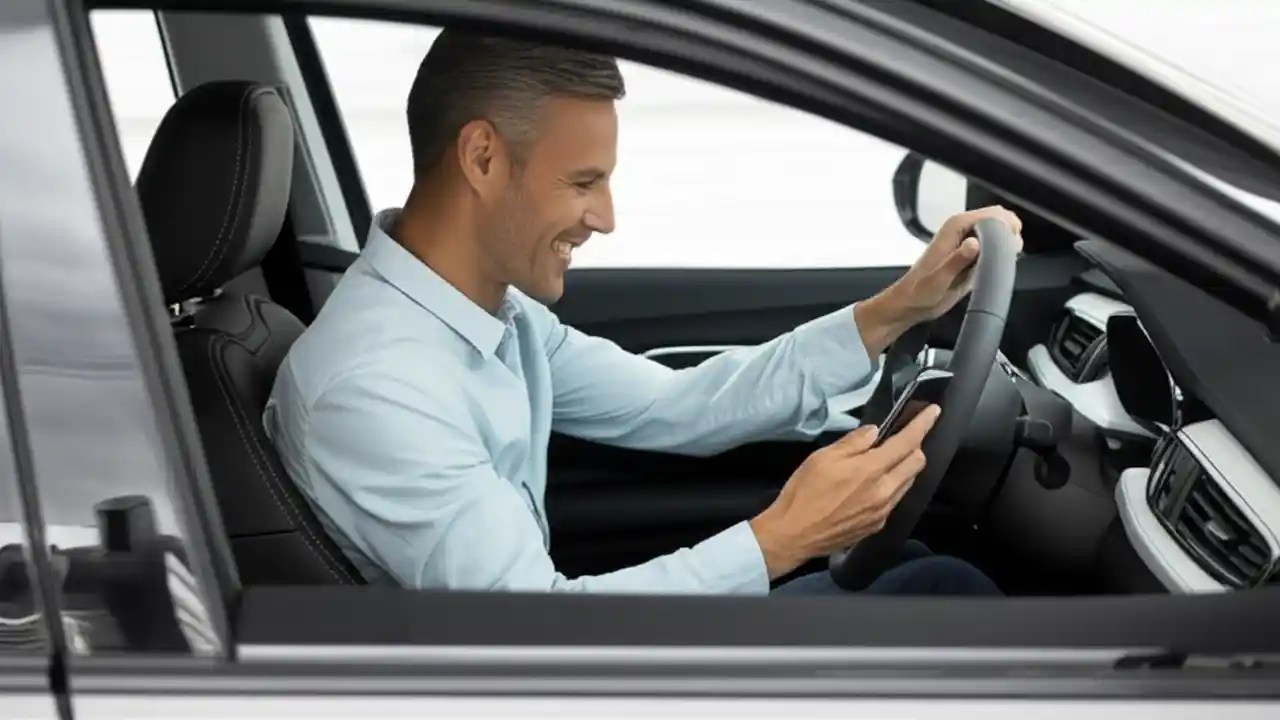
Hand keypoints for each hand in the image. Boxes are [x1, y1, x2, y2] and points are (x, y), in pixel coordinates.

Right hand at [749, 405, 940, 578]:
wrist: (794, 535)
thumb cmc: (803, 493)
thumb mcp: (822, 458)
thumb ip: (853, 443)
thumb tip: (875, 432)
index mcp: (870, 470)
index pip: (906, 442)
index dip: (923, 424)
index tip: (934, 411)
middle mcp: (884, 492)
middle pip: (917, 463)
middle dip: (915, 446)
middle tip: (902, 438)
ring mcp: (883, 511)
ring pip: (908, 482)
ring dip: (904, 467)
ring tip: (885, 461)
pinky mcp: (877, 525)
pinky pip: (895, 500)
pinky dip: (892, 486)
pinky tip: (873, 486)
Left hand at [855, 206, 1022, 356]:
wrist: (910, 304)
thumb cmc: (920, 292)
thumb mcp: (939, 280)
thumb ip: (956, 261)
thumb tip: (974, 244)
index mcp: (955, 227)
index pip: (994, 214)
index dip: (1006, 228)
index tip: (1008, 249)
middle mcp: (963, 229)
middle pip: (1001, 220)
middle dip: (1009, 237)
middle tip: (1005, 259)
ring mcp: (968, 242)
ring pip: (1000, 234)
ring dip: (1006, 247)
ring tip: (999, 266)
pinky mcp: (971, 256)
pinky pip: (994, 248)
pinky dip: (1001, 256)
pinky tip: (995, 270)